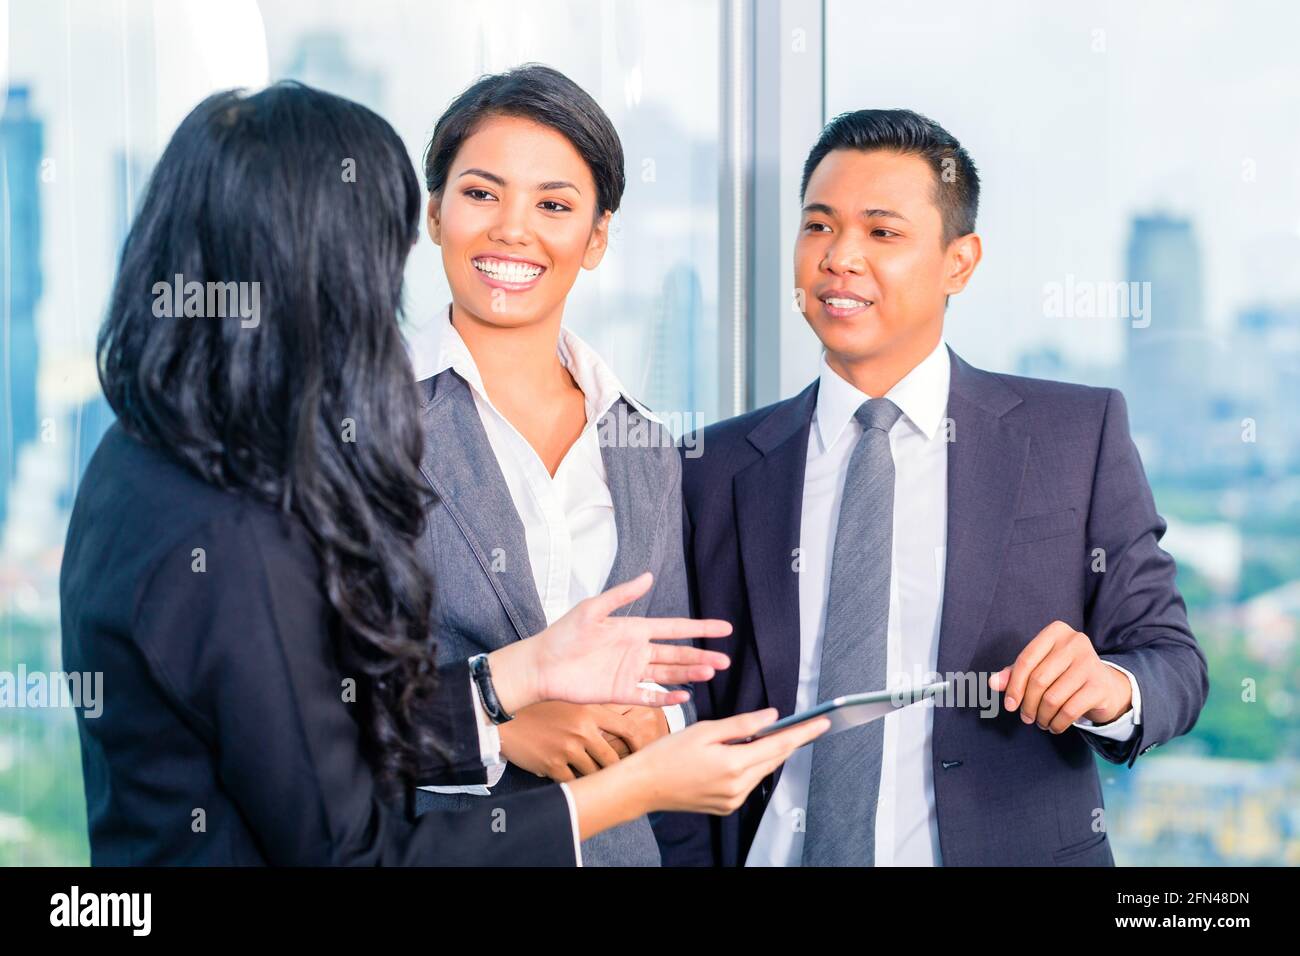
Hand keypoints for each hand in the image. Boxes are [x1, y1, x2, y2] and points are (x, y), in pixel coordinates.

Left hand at [487, 572, 731, 713]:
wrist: (541, 666)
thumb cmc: (563, 634)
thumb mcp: (592, 609)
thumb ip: (622, 595)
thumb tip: (648, 575)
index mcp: (634, 629)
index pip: (674, 628)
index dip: (699, 628)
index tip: (724, 628)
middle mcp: (637, 651)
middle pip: (677, 654)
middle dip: (702, 656)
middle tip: (725, 660)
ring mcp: (631, 673)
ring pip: (669, 674)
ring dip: (690, 674)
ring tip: (711, 673)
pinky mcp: (621, 693)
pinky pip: (649, 696)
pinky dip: (667, 697)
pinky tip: (685, 696)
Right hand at [499, 702, 648, 780]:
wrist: (505, 717)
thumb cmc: (540, 707)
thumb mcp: (570, 700)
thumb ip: (594, 710)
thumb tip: (620, 724)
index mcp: (590, 711)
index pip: (628, 729)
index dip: (639, 744)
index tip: (642, 753)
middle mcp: (582, 729)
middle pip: (612, 758)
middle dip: (616, 769)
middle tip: (618, 774)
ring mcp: (567, 748)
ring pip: (593, 773)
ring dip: (592, 776)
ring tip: (590, 776)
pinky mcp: (552, 764)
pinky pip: (572, 781)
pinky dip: (572, 782)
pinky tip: (569, 777)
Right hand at [567, 709, 830, 836]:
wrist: (644, 786)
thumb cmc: (668, 754)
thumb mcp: (705, 729)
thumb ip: (742, 724)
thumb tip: (772, 718)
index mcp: (734, 765)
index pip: (779, 745)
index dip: (803, 733)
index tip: (823, 722)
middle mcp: (738, 787)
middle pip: (774, 759)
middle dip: (790, 741)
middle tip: (805, 724)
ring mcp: (733, 800)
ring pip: (762, 771)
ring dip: (768, 753)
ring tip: (772, 734)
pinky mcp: (726, 806)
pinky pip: (749, 782)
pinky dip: (753, 765)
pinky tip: (746, 752)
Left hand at [990, 621, 1132, 732]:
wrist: (1104, 686)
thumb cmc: (1063, 673)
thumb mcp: (1038, 667)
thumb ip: (1014, 673)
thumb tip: (992, 682)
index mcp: (1056, 631)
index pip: (1026, 660)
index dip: (1013, 686)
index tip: (1009, 706)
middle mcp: (1075, 642)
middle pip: (1038, 680)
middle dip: (1027, 704)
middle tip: (1026, 718)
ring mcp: (1090, 663)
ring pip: (1052, 698)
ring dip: (1042, 716)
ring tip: (1040, 721)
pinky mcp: (1100, 686)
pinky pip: (1069, 711)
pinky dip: (1057, 723)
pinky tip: (1054, 726)